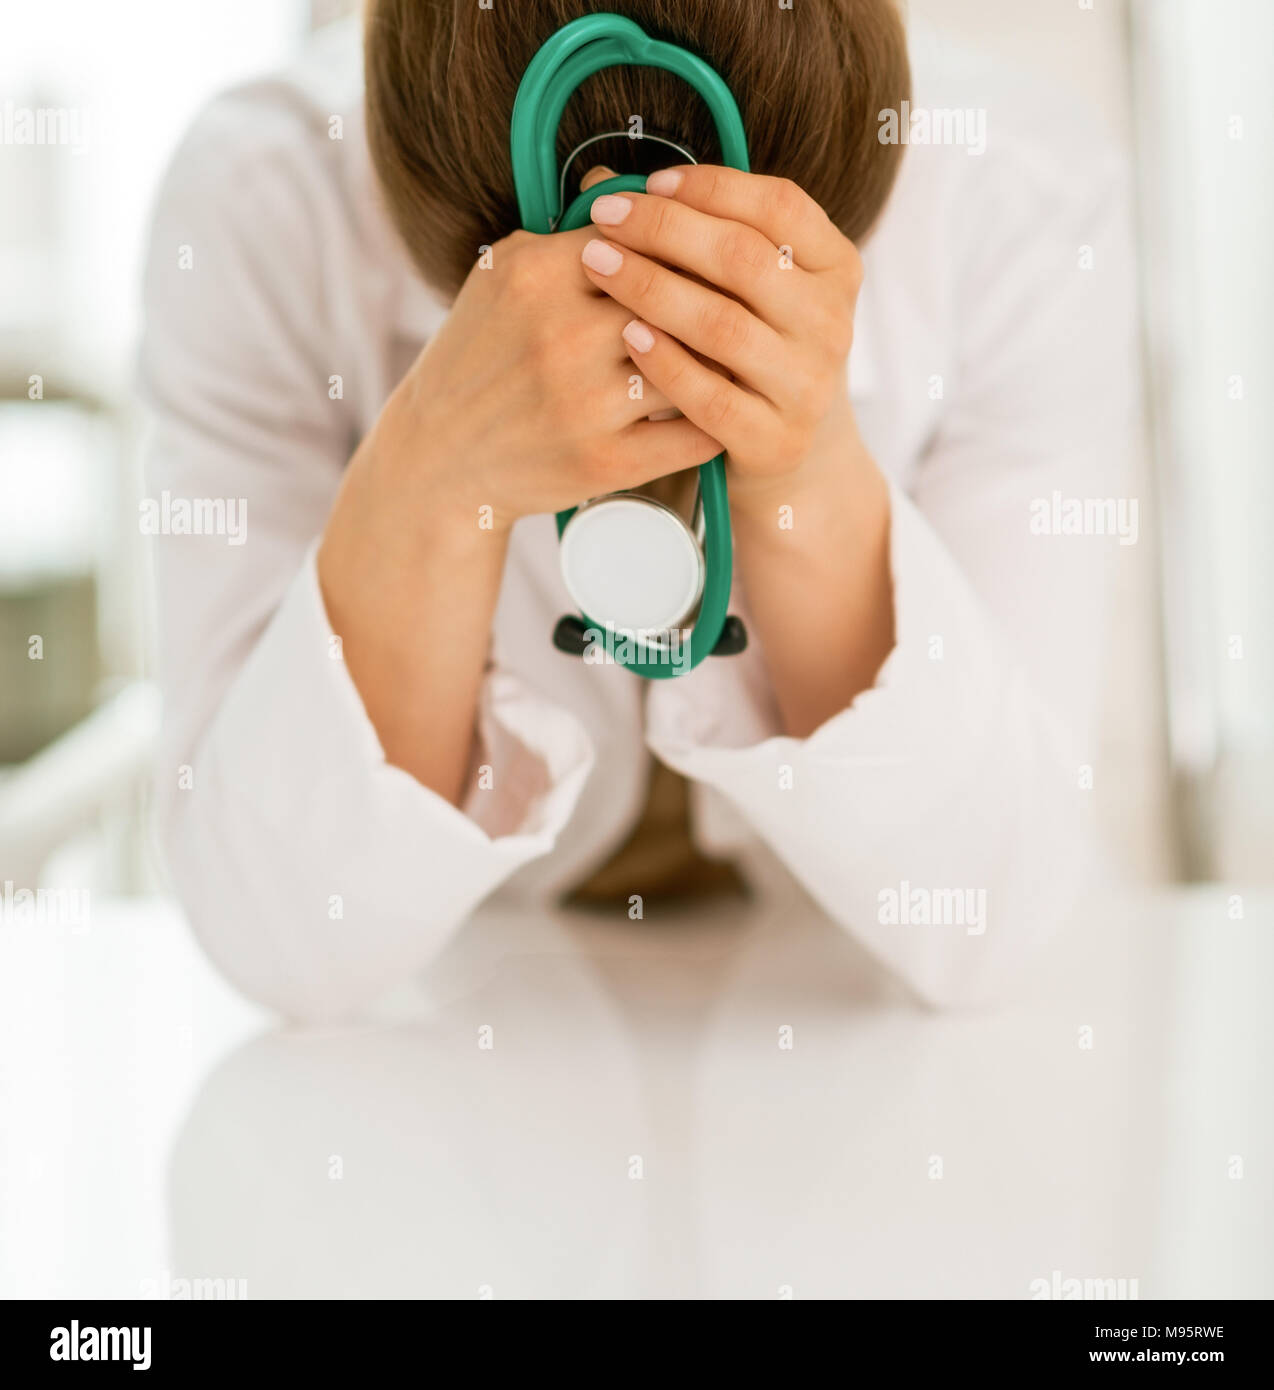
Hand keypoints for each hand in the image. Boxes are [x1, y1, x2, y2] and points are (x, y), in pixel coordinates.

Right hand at [376, 224, 723, 533]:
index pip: (644, 236)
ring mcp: (584, 404)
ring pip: (692, 363)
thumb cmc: (479, 357)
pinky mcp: (604, 463)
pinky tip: (721, 404)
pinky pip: (691, 433)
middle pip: (677, 295)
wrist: (441, 458)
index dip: (683, 243)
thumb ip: (565, 233)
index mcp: (537, 275)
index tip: (704, 253)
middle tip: (743, 299)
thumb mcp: (502, 277)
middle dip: (712, 296)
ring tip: (738, 351)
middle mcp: (561, 336)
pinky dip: (714, 417)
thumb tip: (623, 186)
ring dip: (719, 358)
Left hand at [577, 164, 863, 508]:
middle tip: (604, 217)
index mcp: (836, 269)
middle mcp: (832, 324)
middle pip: (743, 259)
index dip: (710, 186)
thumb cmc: (752, 354)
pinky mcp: (776, 440)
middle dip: (664, 229)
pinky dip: (666, 362)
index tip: (648, 183)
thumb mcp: (749, 290)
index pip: (778, 206)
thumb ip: (698, 233)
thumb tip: (602, 180)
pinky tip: (627, 336)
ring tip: (599, 265)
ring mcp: (808, 386)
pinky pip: (711, 396)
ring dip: (652, 288)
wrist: (789, 453)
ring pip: (723, 325)